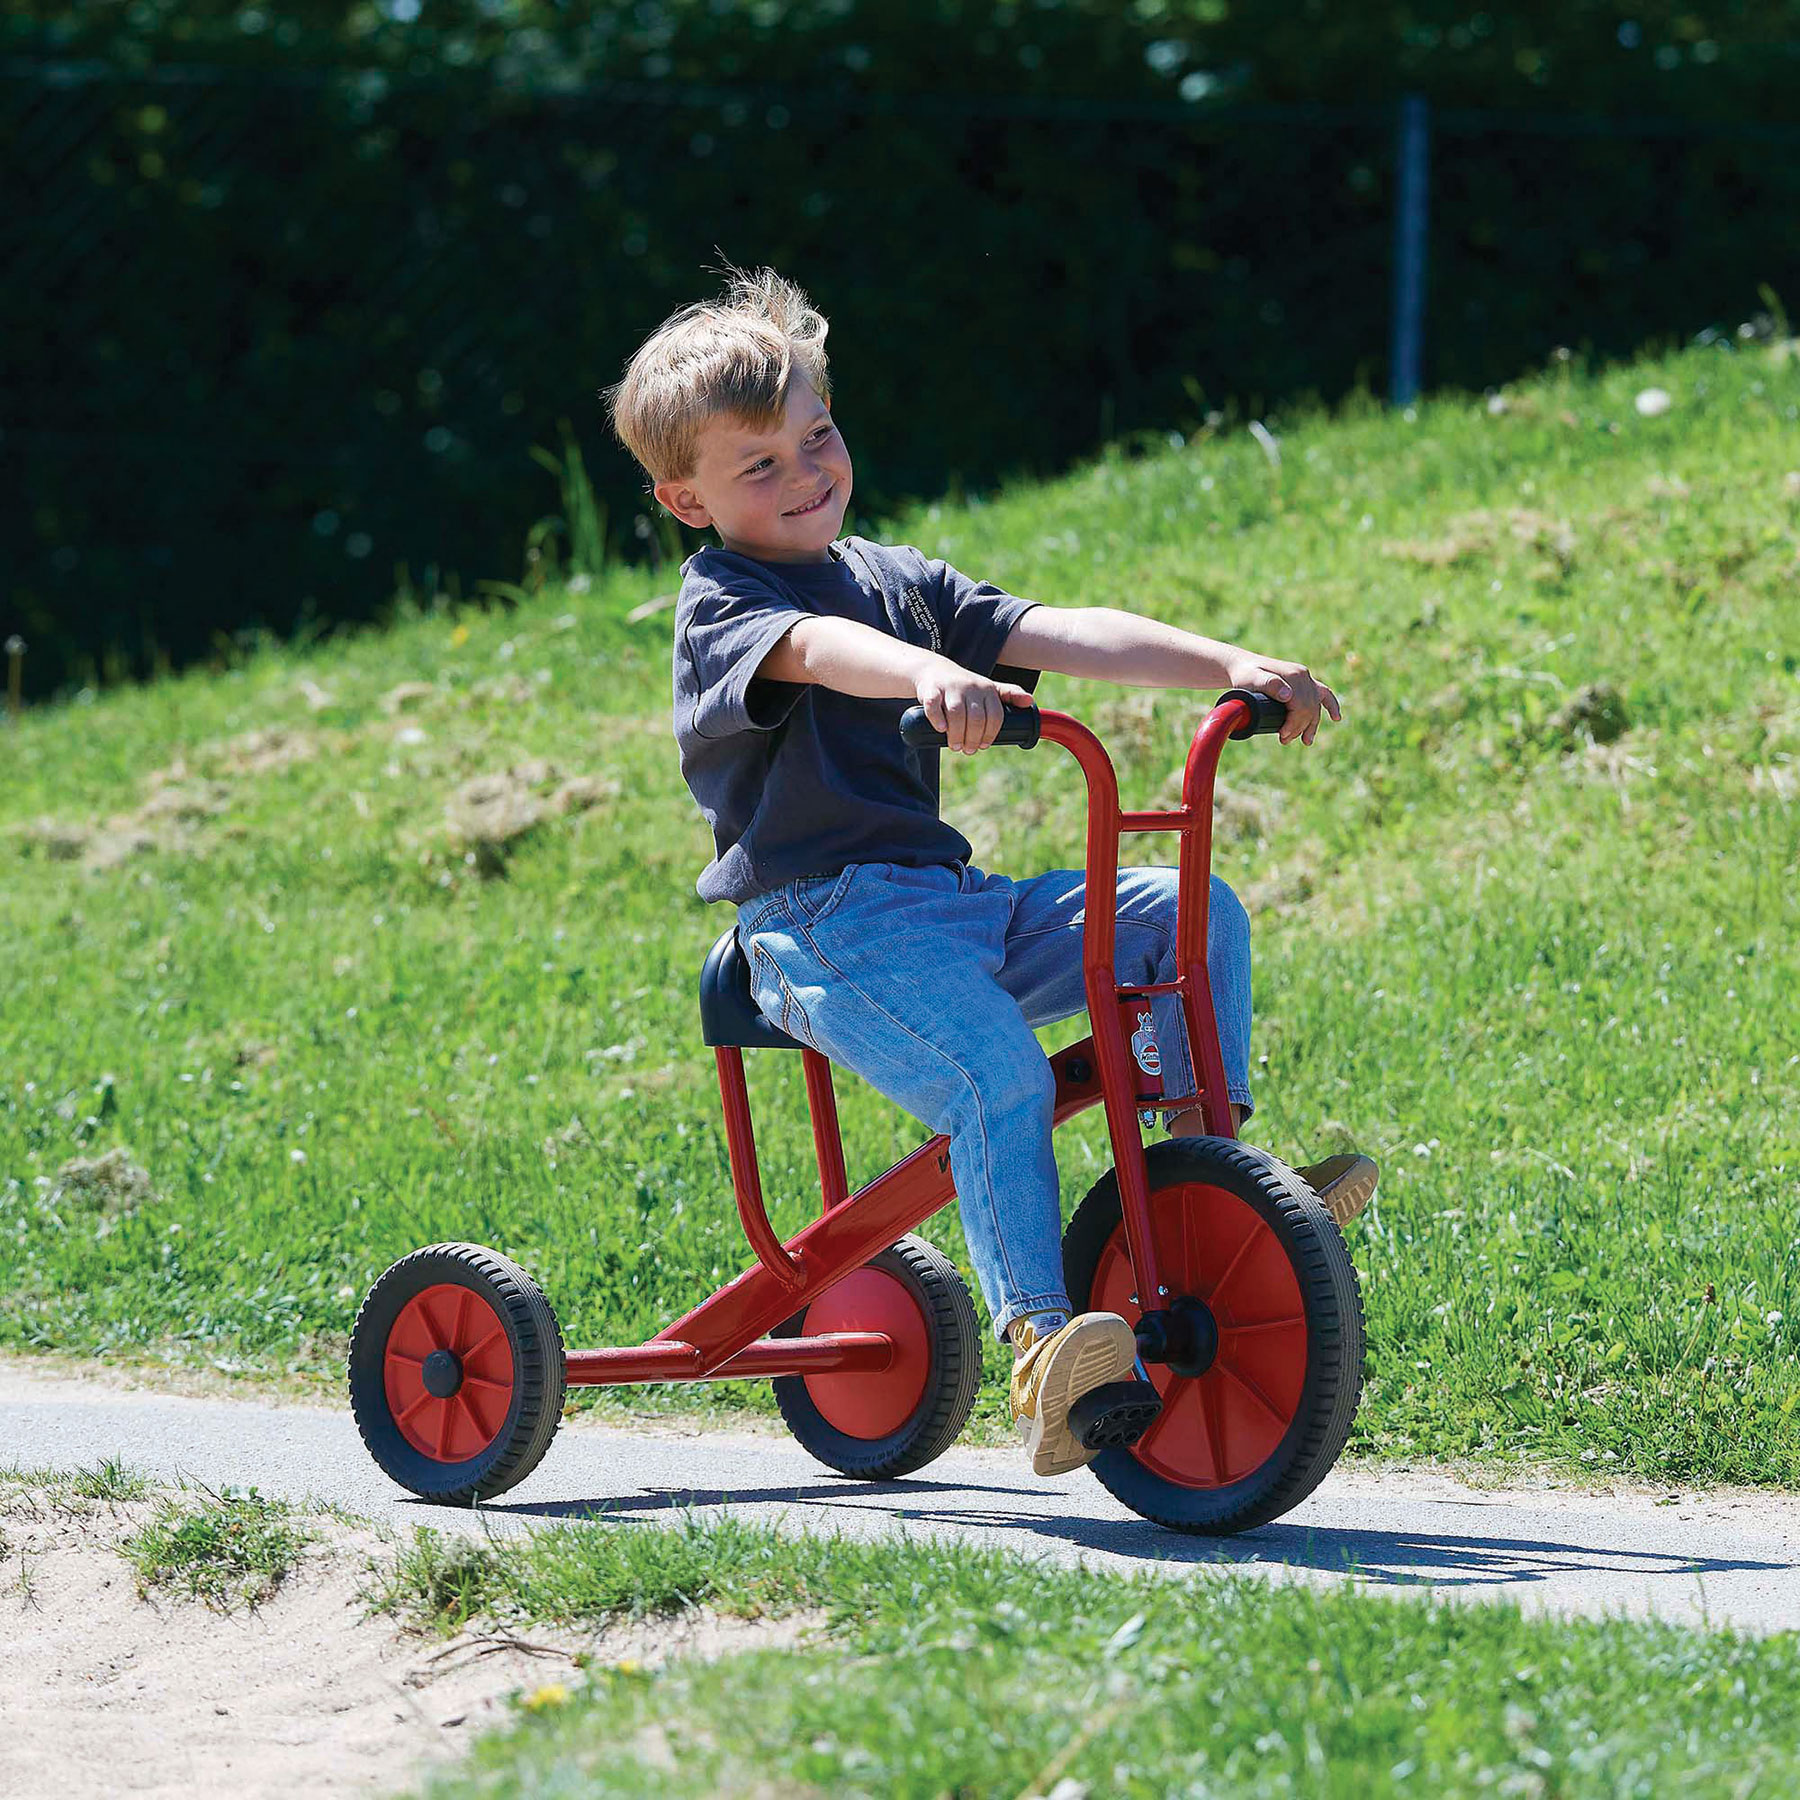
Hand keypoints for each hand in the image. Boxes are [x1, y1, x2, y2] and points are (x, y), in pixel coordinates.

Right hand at [915, 668, 1036, 752]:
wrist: (934, 671)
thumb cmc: (965, 687)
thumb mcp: (989, 688)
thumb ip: (1009, 694)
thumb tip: (1030, 701)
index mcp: (987, 689)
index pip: (995, 716)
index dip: (990, 734)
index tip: (983, 746)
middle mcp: (971, 687)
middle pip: (976, 718)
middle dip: (973, 739)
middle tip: (967, 750)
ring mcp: (951, 687)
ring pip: (957, 714)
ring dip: (957, 735)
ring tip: (955, 746)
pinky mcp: (932, 689)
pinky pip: (934, 705)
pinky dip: (938, 719)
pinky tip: (941, 729)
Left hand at [1227, 655, 1340, 745]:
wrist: (1242, 665)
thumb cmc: (1244, 675)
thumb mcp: (1251, 679)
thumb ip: (1268, 684)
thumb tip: (1289, 696)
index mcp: (1293, 676)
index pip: (1301, 706)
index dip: (1294, 724)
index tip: (1282, 736)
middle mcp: (1302, 675)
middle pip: (1309, 708)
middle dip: (1299, 727)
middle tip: (1284, 740)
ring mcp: (1305, 678)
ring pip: (1316, 705)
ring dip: (1312, 725)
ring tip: (1305, 741)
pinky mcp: (1304, 681)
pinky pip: (1324, 693)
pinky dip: (1331, 705)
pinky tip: (1336, 718)